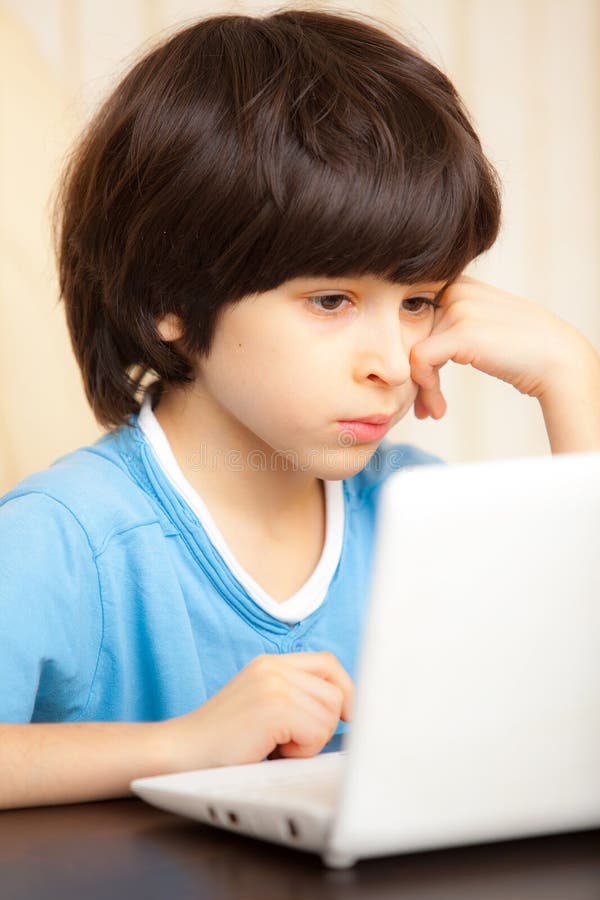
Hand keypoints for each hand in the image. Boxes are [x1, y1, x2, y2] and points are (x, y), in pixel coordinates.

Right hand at [164, 651, 353, 770]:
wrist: (179, 753)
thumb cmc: (222, 743)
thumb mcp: (261, 705)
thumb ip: (296, 697)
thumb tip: (348, 710)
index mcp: (270, 663)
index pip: (328, 663)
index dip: (345, 689)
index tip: (348, 716)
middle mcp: (273, 666)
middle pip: (335, 692)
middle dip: (322, 725)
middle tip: (287, 741)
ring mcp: (274, 683)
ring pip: (329, 714)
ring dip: (310, 740)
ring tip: (275, 745)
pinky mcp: (275, 706)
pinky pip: (317, 732)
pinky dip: (301, 750)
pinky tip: (271, 750)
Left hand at [409, 275, 594, 419]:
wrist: (557, 360)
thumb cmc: (521, 350)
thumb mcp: (482, 324)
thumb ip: (451, 324)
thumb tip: (412, 346)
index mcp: (459, 284)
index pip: (413, 317)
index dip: (411, 349)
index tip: (422, 381)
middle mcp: (456, 290)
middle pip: (410, 335)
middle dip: (415, 374)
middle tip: (423, 405)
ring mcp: (459, 308)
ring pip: (413, 351)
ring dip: (423, 389)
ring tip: (433, 412)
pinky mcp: (461, 333)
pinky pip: (420, 361)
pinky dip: (426, 388)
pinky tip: (440, 408)